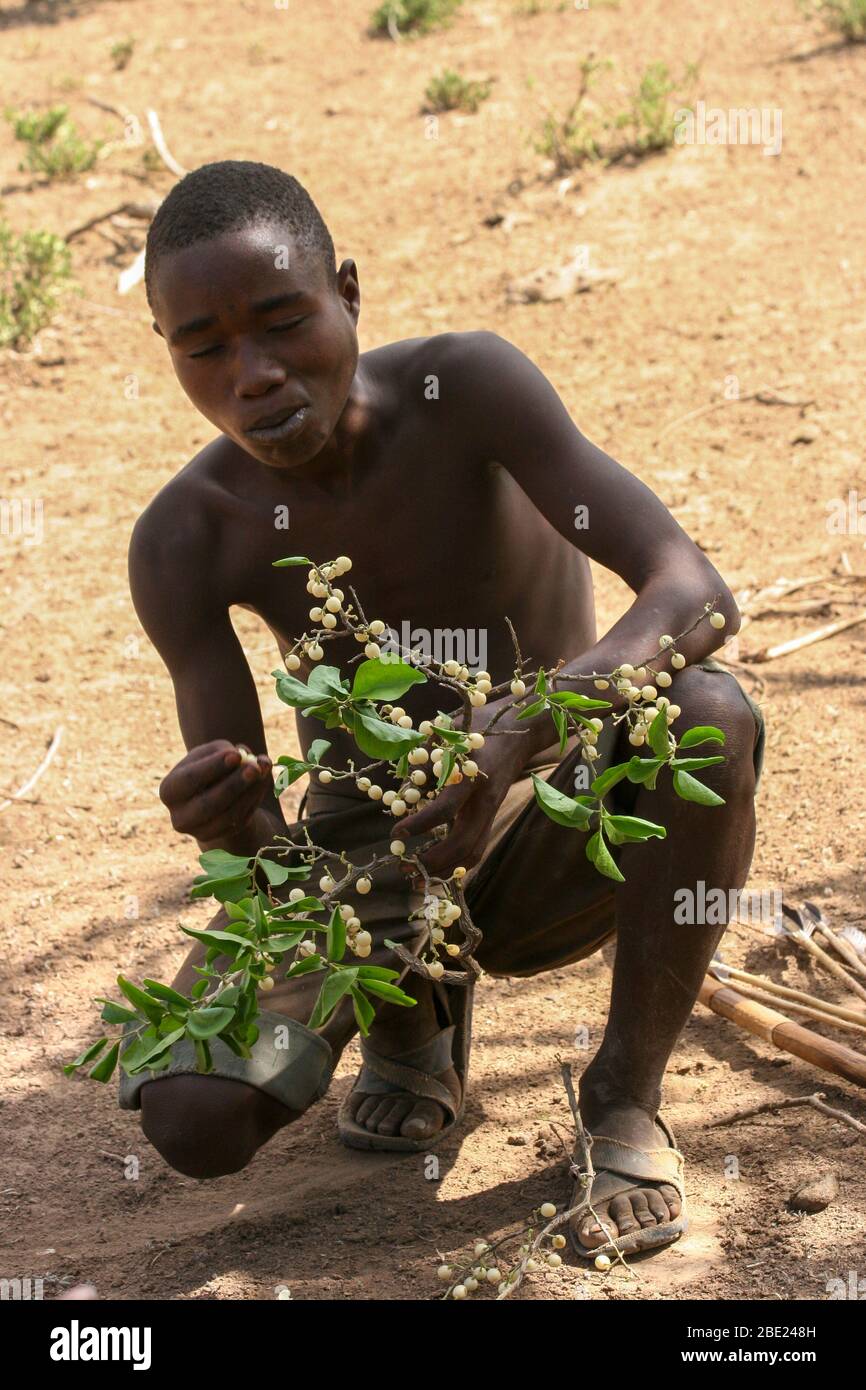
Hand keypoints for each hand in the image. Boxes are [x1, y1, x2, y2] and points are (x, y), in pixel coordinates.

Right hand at [159, 739, 272, 842]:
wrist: (215, 793)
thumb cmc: (210, 766)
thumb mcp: (212, 753)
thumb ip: (226, 751)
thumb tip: (250, 759)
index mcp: (169, 791)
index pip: (189, 780)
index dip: (213, 767)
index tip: (236, 755)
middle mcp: (180, 816)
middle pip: (207, 804)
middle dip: (233, 785)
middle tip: (254, 767)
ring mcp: (200, 832)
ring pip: (228, 815)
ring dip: (249, 792)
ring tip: (263, 770)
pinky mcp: (221, 838)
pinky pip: (240, 820)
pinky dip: (254, 799)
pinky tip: (263, 781)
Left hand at [393, 700, 534, 876]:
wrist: (520, 733)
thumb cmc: (479, 729)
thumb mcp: (449, 733)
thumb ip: (426, 756)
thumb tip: (401, 783)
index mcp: (472, 776)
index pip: (446, 809)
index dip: (420, 825)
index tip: (396, 834)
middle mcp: (485, 800)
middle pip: (463, 844)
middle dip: (432, 861)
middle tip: (403, 866)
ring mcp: (491, 811)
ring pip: (473, 852)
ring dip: (444, 869)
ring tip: (416, 874)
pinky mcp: (491, 817)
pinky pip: (477, 848)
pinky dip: (457, 863)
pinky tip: (436, 867)